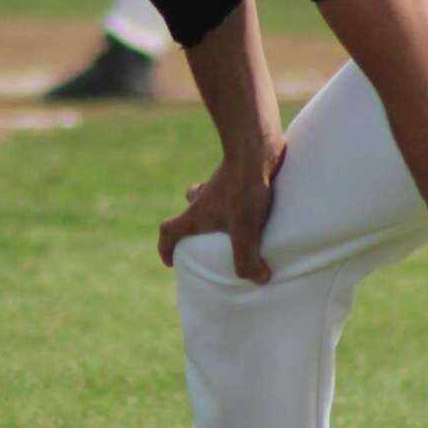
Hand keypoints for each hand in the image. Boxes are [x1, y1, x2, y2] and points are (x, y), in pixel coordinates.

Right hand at [157, 145, 285, 282]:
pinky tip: (262, 205)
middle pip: (190, 209)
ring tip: (241, 223)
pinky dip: (240, 196)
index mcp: (196, 214)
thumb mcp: (245, 230)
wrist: (257, 149)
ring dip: (219, 208)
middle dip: (196, 225)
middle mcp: (204, 197)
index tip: (171, 261)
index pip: (168, 232)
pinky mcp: (241, 173)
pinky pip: (234, 186)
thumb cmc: (245, 189)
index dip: (165, 248)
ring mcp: (221, 182)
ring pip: (211, 195)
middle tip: (212, 238)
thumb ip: (247, 260)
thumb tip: (259, 278)